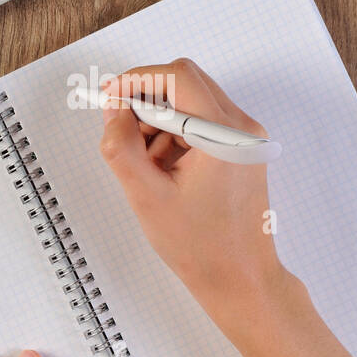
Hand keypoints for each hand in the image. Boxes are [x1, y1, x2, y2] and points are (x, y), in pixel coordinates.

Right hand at [97, 59, 306, 341]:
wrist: (241, 279)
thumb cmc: (201, 247)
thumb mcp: (147, 196)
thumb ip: (122, 147)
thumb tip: (114, 111)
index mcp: (224, 134)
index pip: (178, 76)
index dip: (138, 79)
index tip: (111, 96)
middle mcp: (242, 128)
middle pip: (186, 84)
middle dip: (147, 102)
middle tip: (121, 131)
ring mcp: (245, 138)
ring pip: (192, 103)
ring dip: (160, 123)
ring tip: (147, 167)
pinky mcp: (241, 150)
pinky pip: (202, 124)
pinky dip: (175, 137)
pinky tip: (164, 173)